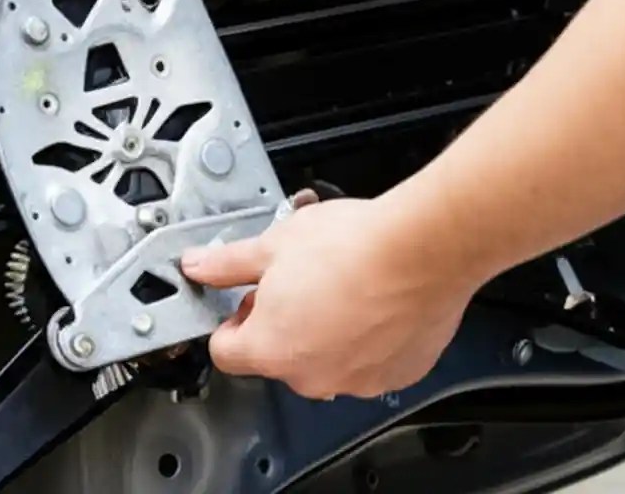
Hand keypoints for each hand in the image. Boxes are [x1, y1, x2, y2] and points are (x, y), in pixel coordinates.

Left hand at [181, 197, 479, 398]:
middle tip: (294, 281)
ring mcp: (357, 381)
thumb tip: (199, 266)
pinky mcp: (397, 374)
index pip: (225, 353)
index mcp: (271, 348)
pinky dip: (365, 338)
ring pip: (323, 361)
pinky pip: (367, 362)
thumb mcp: (273, 244)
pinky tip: (370, 302)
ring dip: (322, 330)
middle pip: (276, 356)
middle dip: (278, 321)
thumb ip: (227, 263)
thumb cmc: (354, 247)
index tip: (243, 300)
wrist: (424, 249)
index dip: (229, 322)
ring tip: (337, 285)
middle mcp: (312, 376)